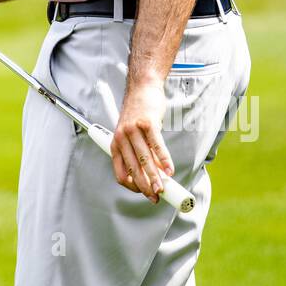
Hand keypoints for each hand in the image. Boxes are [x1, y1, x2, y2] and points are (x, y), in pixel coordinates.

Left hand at [111, 80, 174, 201]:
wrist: (142, 89)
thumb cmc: (138, 114)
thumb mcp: (131, 134)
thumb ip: (137, 153)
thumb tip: (153, 175)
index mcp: (115, 144)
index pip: (120, 173)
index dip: (132, 186)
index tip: (144, 193)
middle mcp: (122, 138)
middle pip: (134, 169)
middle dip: (145, 186)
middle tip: (155, 197)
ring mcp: (134, 130)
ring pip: (145, 159)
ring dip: (156, 177)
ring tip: (163, 188)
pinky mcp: (148, 123)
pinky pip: (157, 146)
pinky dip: (164, 160)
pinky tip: (170, 170)